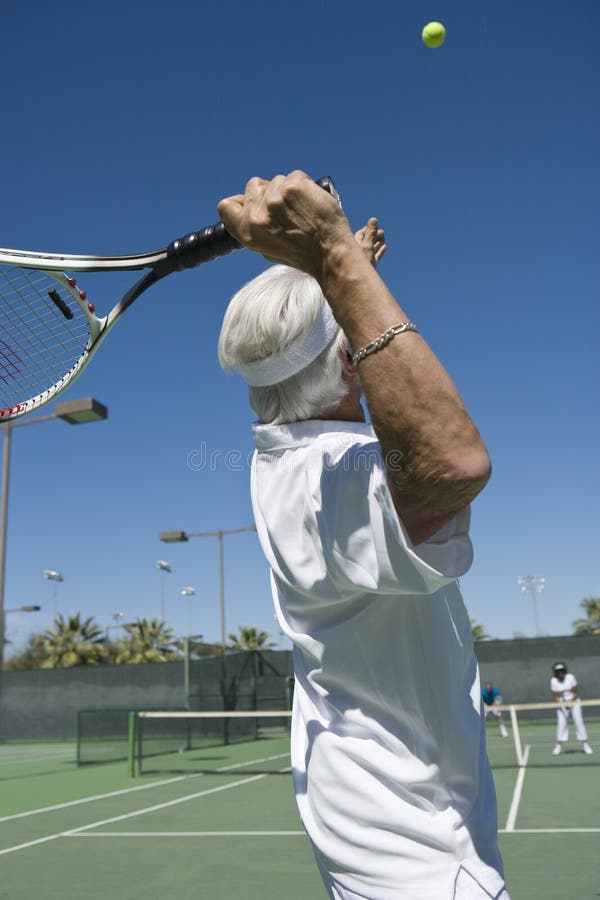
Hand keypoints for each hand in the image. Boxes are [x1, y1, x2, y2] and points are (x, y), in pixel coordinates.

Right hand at [217, 171, 353, 278]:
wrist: (330, 252)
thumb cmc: (302, 253)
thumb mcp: (268, 248)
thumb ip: (253, 227)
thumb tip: (244, 206)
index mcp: (247, 233)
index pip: (226, 206)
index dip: (239, 201)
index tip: (253, 203)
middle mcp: (257, 217)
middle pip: (253, 185)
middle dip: (268, 191)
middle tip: (286, 210)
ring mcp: (275, 200)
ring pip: (276, 180)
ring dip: (289, 189)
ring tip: (303, 210)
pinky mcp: (293, 187)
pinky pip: (295, 175)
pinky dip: (305, 185)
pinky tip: (311, 203)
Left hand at [354, 218, 386, 268]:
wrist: (357, 283)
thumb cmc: (357, 264)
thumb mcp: (366, 246)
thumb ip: (370, 233)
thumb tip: (374, 219)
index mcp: (352, 246)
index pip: (361, 233)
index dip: (369, 229)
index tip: (376, 226)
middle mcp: (356, 252)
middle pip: (366, 241)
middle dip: (374, 236)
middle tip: (382, 233)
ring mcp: (363, 260)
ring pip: (371, 249)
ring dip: (377, 243)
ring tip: (384, 239)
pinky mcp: (368, 267)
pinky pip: (375, 257)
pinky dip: (379, 252)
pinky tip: (385, 247)